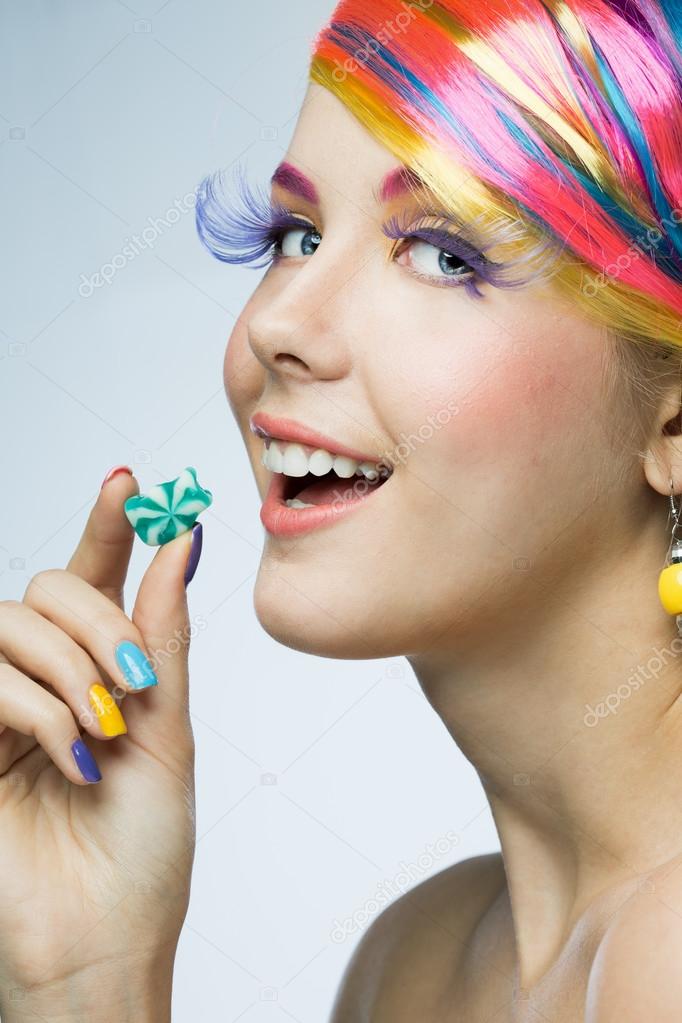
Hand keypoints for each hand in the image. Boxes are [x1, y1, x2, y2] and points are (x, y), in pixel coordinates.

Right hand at [0, 468, 200, 1021]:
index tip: (130, 482)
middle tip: (136, 681)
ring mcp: (1, 707)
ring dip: (70, 669)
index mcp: (102, 672)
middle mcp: (48, 679)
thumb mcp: (170, 730)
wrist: (102, 940)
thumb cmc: (144, 850)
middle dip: (100, 623)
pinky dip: (37, 709)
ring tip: (104, 729)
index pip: (97, 579)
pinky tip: (74, 758)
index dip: (107, 525)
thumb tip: (186, 542)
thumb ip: (165, 635)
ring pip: (13, 623)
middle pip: (51, 589)